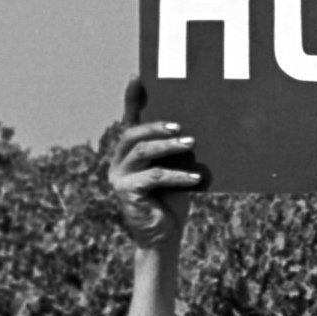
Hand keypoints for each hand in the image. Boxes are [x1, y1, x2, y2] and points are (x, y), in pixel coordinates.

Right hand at [108, 83, 203, 246]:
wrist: (163, 238)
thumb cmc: (172, 203)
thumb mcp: (177, 173)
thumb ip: (177, 155)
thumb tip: (197, 133)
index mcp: (129, 153)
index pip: (129, 121)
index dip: (131, 99)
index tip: (136, 77)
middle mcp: (119, 161)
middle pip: (132, 133)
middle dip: (156, 126)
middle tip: (179, 126)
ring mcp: (119, 176)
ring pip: (141, 151)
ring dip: (168, 146)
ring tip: (191, 144)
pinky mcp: (127, 192)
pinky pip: (153, 177)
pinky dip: (176, 176)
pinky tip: (195, 179)